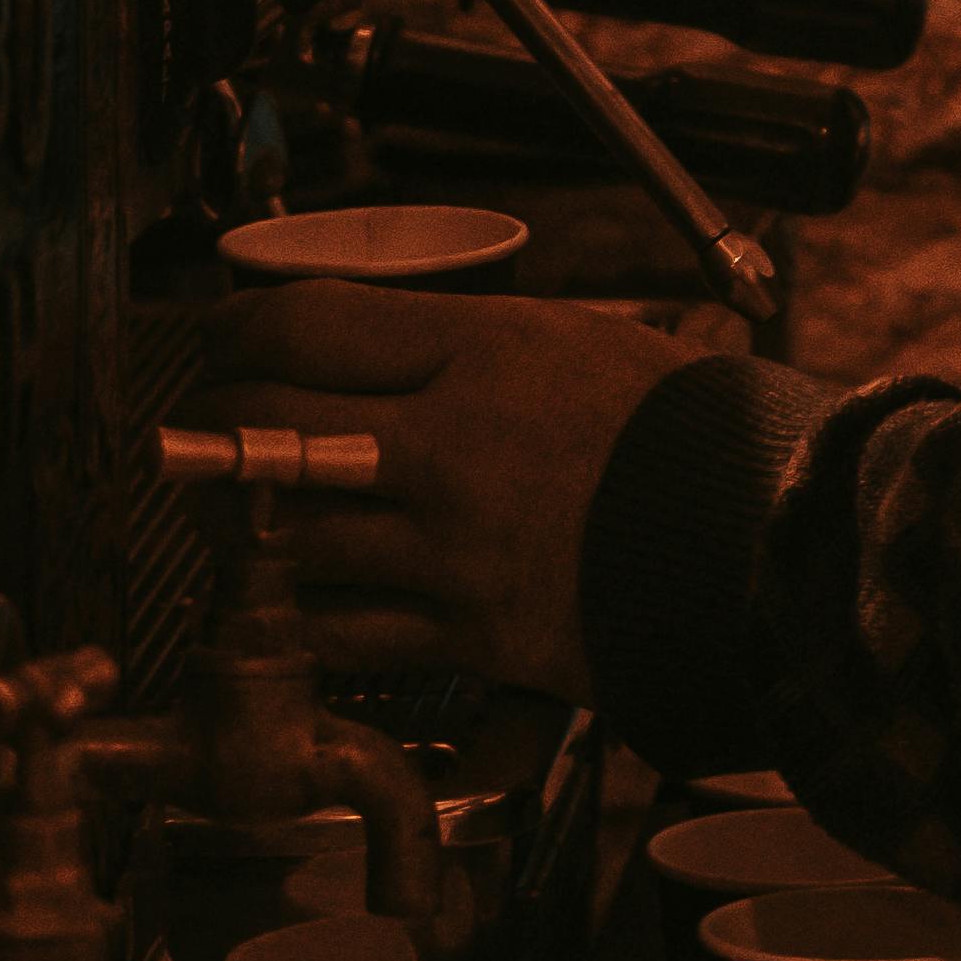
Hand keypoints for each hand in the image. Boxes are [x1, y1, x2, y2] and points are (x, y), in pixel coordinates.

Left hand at [205, 285, 695, 698]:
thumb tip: (369, 346)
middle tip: (203, 419)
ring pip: (280, 532)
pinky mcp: (463, 634)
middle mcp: (445, 446)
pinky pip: (336, 629)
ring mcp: (446, 548)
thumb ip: (465, 346)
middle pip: (263, 424)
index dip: (232, 331)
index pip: (298, 326)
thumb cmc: (680, 428)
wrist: (757, 538)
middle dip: (210, 419)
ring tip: (238, 506)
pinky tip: (301, 590)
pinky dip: (302, 611)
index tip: (221, 338)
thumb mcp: (572, 339)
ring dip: (240, 521)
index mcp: (479, 350)